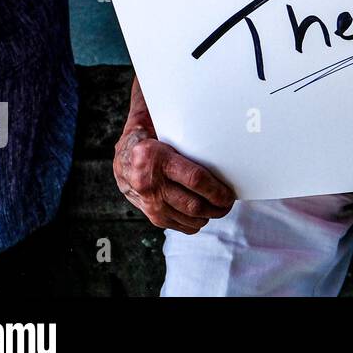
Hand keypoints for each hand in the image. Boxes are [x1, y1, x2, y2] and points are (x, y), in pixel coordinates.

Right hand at [113, 127, 235, 233]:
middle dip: (217, 207)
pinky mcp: (149, 214)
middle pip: (193, 204)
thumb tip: (215, 127)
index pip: (194, 179)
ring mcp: (147, 202)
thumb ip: (184, 129)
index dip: (216, 190)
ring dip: (208, 216)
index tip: (230, 193)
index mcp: (154, 157)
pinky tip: (201, 214)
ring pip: (187, 218)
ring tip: (219, 208)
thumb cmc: (150, 138)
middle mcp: (149, 183)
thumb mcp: (162, 127)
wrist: (123, 157)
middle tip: (228, 202)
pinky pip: (177, 225)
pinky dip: (193, 223)